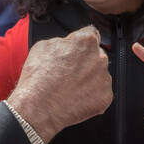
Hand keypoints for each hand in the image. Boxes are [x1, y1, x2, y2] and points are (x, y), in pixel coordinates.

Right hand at [5, 26, 112, 141]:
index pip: (91, 34)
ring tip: (69, 87)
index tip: (76, 51)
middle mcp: (100, 58)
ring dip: (88, 78)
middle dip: (85, 62)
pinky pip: (101, 92)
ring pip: (99, 74)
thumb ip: (63, 40)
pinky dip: (91, 95)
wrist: (37, 108)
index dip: (80, 43)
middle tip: (68, 73)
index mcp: (86, 41)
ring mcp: (104, 78)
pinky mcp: (106, 96)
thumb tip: (69, 42)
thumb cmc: (38, 79)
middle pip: (96, 56)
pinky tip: (75, 97)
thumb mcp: (43, 46)